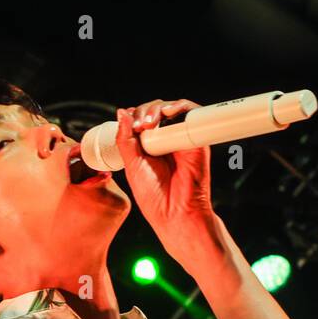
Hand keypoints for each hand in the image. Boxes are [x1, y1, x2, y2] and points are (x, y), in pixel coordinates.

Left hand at [114, 99, 214, 263]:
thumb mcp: (132, 165)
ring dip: (158, 109)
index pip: (142, 118)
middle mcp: (166, 139)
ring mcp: (181, 138)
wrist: (174, 212)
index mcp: (149, 146)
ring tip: (148, 123)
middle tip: (138, 126)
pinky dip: (181, 106)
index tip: (127, 123)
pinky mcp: (196, 138)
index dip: (134, 115)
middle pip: (157, 110)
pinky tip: (169, 112)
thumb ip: (125, 139)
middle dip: (144, 112)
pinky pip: (192, 114)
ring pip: (172, 108)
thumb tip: (121, 112)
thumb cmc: (154, 196)